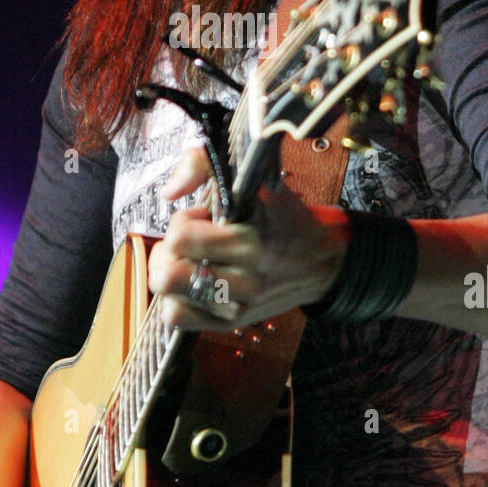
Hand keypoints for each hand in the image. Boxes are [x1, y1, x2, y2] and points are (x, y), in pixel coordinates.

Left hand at [147, 145, 350, 331]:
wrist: (319, 261)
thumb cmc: (282, 217)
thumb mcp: (254, 177)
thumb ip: (204, 164)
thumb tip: (169, 190)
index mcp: (250, 239)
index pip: (181, 238)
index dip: (183, 221)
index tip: (202, 217)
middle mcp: (245, 278)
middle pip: (168, 275)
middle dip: (168, 252)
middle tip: (185, 242)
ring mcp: (238, 305)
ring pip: (169, 299)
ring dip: (170, 275)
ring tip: (187, 261)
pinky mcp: (231, 322)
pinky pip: (178, 319)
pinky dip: (175, 300)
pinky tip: (190, 284)